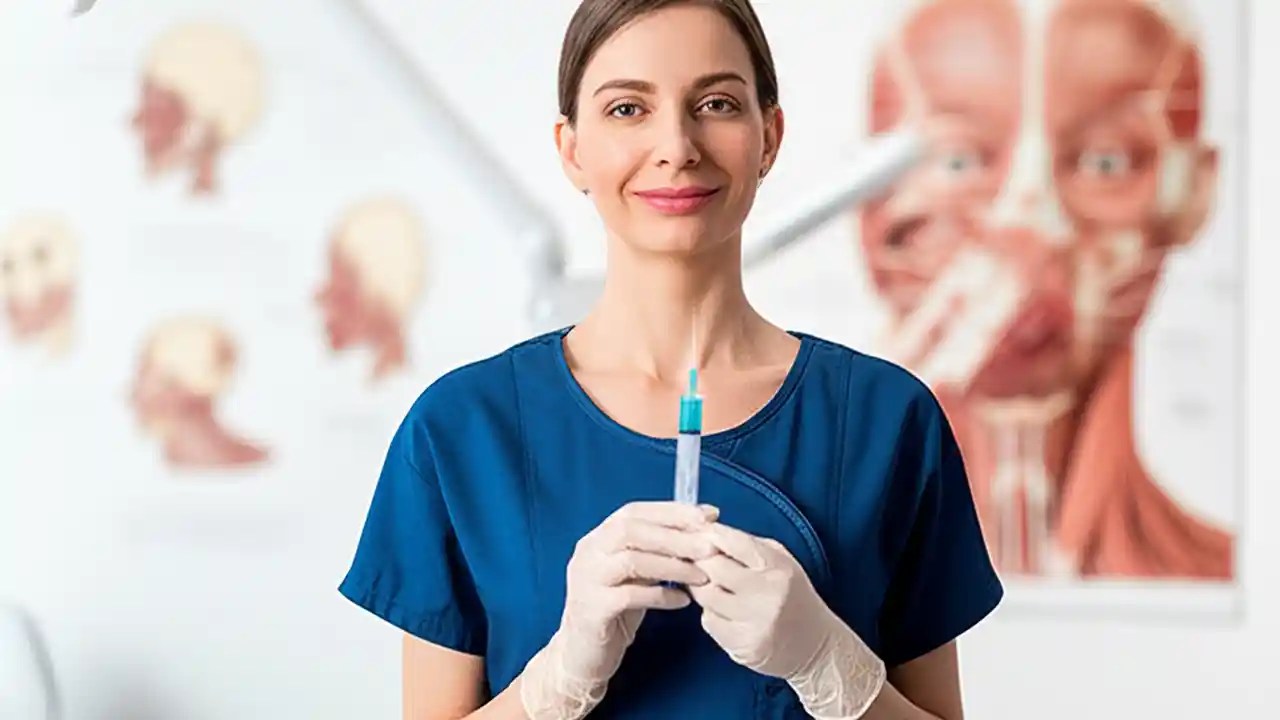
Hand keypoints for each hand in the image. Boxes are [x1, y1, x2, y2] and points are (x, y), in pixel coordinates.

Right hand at [519, 501, 718, 719]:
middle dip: (675, 536)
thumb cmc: (615, 609)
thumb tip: (701, 527)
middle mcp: (588, 553)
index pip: (633, 512)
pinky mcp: (592, 609)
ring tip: (702, 576)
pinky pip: (630, 597)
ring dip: (673, 566)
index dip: (671, 511)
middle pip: (631, 531)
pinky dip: (662, 597)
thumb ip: (658, 551)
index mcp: (598, 538)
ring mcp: (586, 581)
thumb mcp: (637, 574)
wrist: (583, 653)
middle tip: (709, 546)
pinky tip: (683, 601)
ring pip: (632, 561)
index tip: (706, 516)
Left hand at [689, 523, 886, 718]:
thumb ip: (748, 545)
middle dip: (701, 561)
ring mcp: (755, 623)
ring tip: (716, 588)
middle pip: (712, 567)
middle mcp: (767, 594)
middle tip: (699, 561)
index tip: (702, 533)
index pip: (733, 542)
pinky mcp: (744, 646)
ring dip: (703, 588)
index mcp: (778, 567)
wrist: (816, 645)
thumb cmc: (793, 596)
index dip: (711, 534)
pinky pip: (709, 621)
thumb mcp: (782, 561)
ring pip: (705, 595)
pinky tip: (726, 613)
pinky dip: (712, 614)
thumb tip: (707, 532)